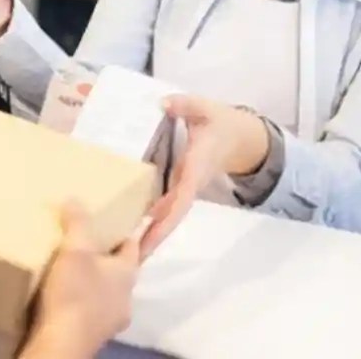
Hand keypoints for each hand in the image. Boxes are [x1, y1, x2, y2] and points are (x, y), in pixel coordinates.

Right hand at [22, 202, 141, 358]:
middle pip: (120, 272)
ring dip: (95, 284)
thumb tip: (75, 198)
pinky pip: (93, 312)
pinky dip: (84, 303)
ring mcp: (113, 320)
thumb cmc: (75, 292)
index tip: (112, 222)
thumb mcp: (75, 250)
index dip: (123, 233)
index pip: (132, 247)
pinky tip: (67, 299)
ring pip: (108, 294)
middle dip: (106, 259)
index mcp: (128, 273)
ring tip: (73, 272)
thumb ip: (77, 223)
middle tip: (87, 245)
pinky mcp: (96, 335)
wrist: (63, 342)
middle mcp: (127, 297)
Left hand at [139, 95, 268, 255]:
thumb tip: (164, 103)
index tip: (149, 239)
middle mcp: (189, 185)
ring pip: (166, 217)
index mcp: (195, 170)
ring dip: (147, 233)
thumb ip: (186, 105)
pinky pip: (163, 206)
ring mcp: (183, 189)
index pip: (181, 200)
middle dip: (152, 238)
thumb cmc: (222, 123)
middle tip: (125, 257)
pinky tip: (126, 226)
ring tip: (120, 249)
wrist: (239, 137)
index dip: (166, 220)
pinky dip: (148, 218)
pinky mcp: (178, 186)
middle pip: (170, 218)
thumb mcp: (207, 109)